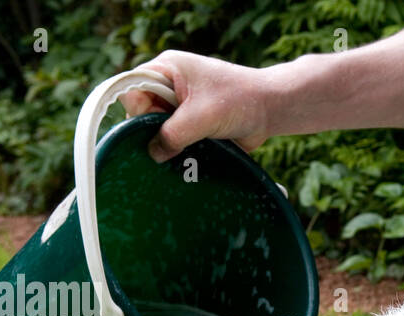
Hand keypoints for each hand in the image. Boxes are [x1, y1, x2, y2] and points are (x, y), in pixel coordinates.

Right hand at [118, 50, 274, 161]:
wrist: (271, 110)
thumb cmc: (239, 101)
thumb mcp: (200, 117)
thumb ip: (172, 135)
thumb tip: (153, 154)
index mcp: (167, 69)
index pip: (132, 89)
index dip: (139, 111)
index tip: (155, 127)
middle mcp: (170, 85)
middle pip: (143, 112)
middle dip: (154, 130)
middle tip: (172, 144)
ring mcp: (181, 105)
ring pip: (159, 129)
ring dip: (168, 144)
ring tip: (183, 152)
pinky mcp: (192, 123)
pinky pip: (175, 139)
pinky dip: (179, 150)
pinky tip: (188, 159)